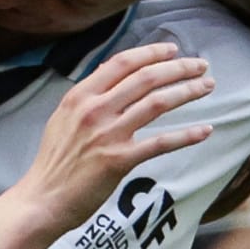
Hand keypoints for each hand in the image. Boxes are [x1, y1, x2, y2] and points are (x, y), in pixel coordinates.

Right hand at [17, 43, 213, 230]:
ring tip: (207, 86)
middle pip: (146, 78)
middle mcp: (95, 110)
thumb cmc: (54, 162)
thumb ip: (87, 97)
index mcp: (80, 96)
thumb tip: (110, 73)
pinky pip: (161, 143)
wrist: (43, 199)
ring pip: (158, 103)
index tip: (173, 50)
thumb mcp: (63, 118)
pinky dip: (187, 135)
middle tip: (201, 66)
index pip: (122, 63)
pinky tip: (205, 130)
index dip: (151, 53)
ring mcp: (109, 134)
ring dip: (188, 91)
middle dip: (179, 68)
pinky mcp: (120, 160)